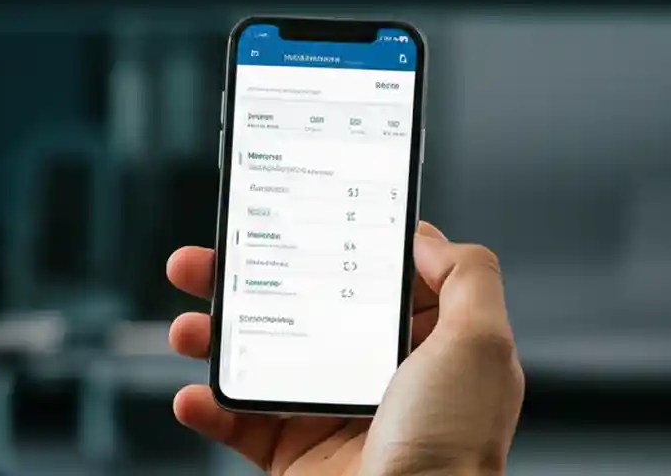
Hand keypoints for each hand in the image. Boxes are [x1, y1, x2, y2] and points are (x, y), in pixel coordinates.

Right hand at [166, 222, 523, 475]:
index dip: (341, 246)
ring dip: (217, 339)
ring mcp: (335, 418)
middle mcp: (382, 379)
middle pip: (307, 312)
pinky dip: (210, 409)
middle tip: (212, 259)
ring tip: (188, 324)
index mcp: (430, 347)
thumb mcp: (482, 343)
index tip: (300, 218)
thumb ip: (468, 276)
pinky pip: (242, 426)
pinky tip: (194, 394)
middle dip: (253, 282)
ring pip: (265, 362)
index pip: (380, 280)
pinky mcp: (298, 459)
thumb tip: (427, 238)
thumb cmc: (453, 445)